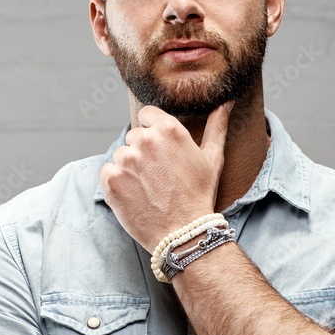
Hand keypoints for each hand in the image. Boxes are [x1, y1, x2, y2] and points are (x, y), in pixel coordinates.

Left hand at [99, 100, 234, 254]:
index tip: (160, 150)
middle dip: (143, 152)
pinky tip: (135, 195)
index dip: (153, 131)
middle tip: (158, 176)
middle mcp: (145, 140)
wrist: (184, 233)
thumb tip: (226, 102)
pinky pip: (107, 172)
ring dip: (129, 168)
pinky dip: (117, 183)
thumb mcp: (213, 159)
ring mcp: (125, 160)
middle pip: (134, 136)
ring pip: (120, 155)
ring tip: (148, 188)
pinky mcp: (111, 179)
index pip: (147, 114)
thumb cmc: (200, 196)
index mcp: (168, 129)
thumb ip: (216, 126)